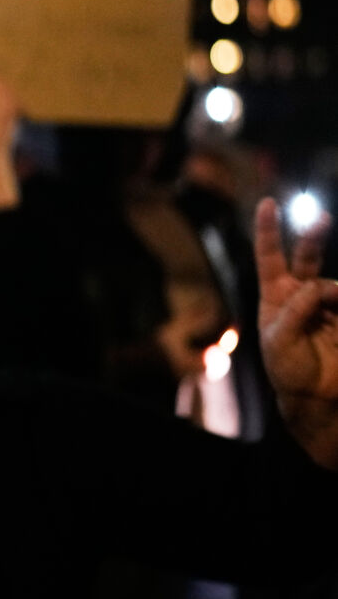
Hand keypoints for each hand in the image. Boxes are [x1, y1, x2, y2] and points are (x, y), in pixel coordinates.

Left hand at [255, 197, 337, 466]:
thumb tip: (316, 287)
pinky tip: (337, 318)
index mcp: (276, 297)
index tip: (267, 203)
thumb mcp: (280, 342)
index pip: (270, 257)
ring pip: (334, 287)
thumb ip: (296, 312)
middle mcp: (301, 294)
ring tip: (332, 328)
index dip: (269, 231)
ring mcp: (328, 302)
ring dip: (334, 300)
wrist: (317, 396)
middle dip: (314, 237)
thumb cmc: (289, 370)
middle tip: (320, 220)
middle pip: (307, 257)